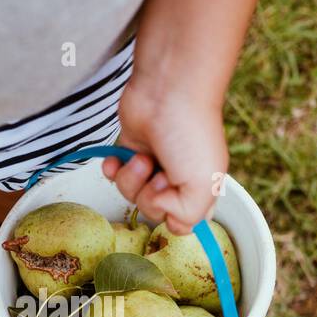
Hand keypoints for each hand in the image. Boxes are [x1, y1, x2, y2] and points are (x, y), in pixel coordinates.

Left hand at [102, 80, 227, 234]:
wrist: (166, 91)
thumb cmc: (190, 135)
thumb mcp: (204, 187)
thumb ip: (188, 217)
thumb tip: (162, 212)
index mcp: (200, 190)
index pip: (183, 225)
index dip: (174, 218)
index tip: (176, 200)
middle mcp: (176, 181)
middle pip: (152, 213)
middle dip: (150, 196)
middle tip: (160, 173)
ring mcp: (152, 166)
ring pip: (130, 195)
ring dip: (132, 180)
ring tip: (143, 158)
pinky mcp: (129, 151)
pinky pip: (114, 176)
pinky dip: (113, 171)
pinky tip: (117, 160)